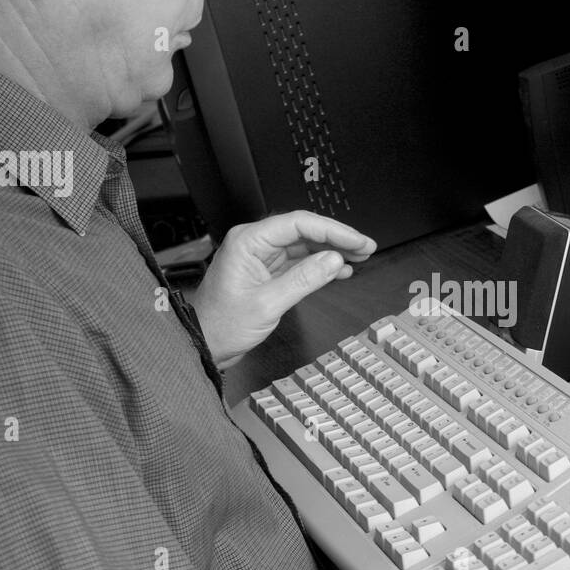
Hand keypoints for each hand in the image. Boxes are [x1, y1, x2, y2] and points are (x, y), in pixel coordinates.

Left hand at [193, 212, 375, 368]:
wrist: (204, 345)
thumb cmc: (221, 325)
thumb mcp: (267, 304)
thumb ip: (303, 280)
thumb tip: (333, 260)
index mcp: (248, 241)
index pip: (298, 224)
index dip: (332, 230)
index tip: (356, 241)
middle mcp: (254, 244)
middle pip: (304, 231)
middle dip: (336, 238)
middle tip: (365, 247)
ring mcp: (261, 258)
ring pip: (304, 246)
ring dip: (332, 251)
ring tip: (359, 257)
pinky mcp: (267, 272)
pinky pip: (298, 262)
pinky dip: (320, 266)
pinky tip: (339, 271)